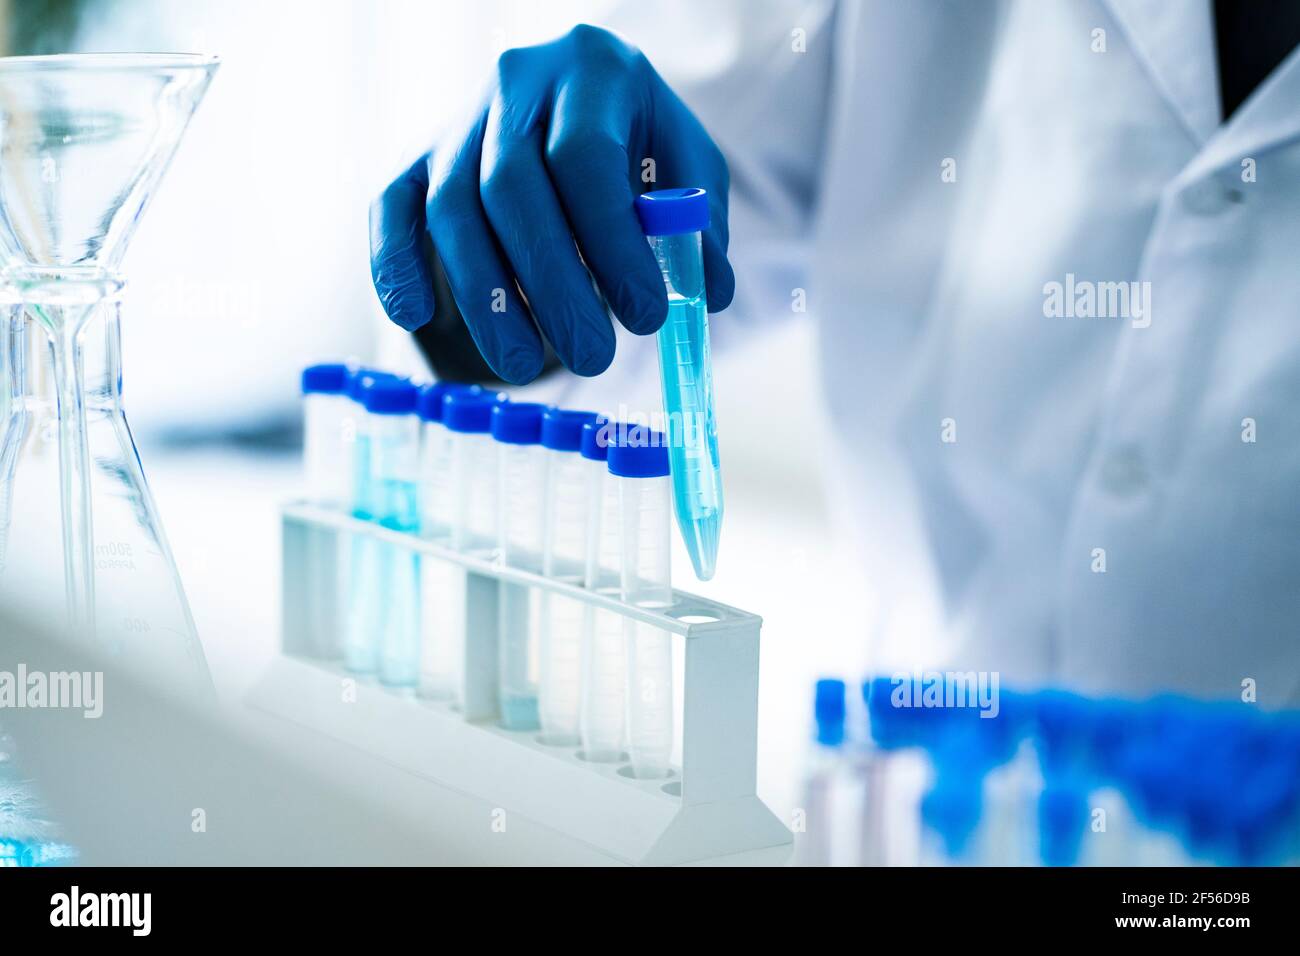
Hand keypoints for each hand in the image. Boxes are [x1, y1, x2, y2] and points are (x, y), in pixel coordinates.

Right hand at [369, 24, 733, 384]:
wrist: (580, 104)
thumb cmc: (639, 145)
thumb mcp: (687, 168)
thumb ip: (699, 229)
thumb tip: (705, 296)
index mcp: (591, 70)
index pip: (587, 156)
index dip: (613, 244)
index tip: (647, 317)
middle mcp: (515, 84)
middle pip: (511, 186)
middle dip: (552, 286)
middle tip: (594, 358)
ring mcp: (457, 120)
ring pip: (451, 208)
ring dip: (485, 298)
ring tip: (524, 367)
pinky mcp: (417, 158)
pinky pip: (390, 209)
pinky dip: (394, 265)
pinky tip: (414, 319)